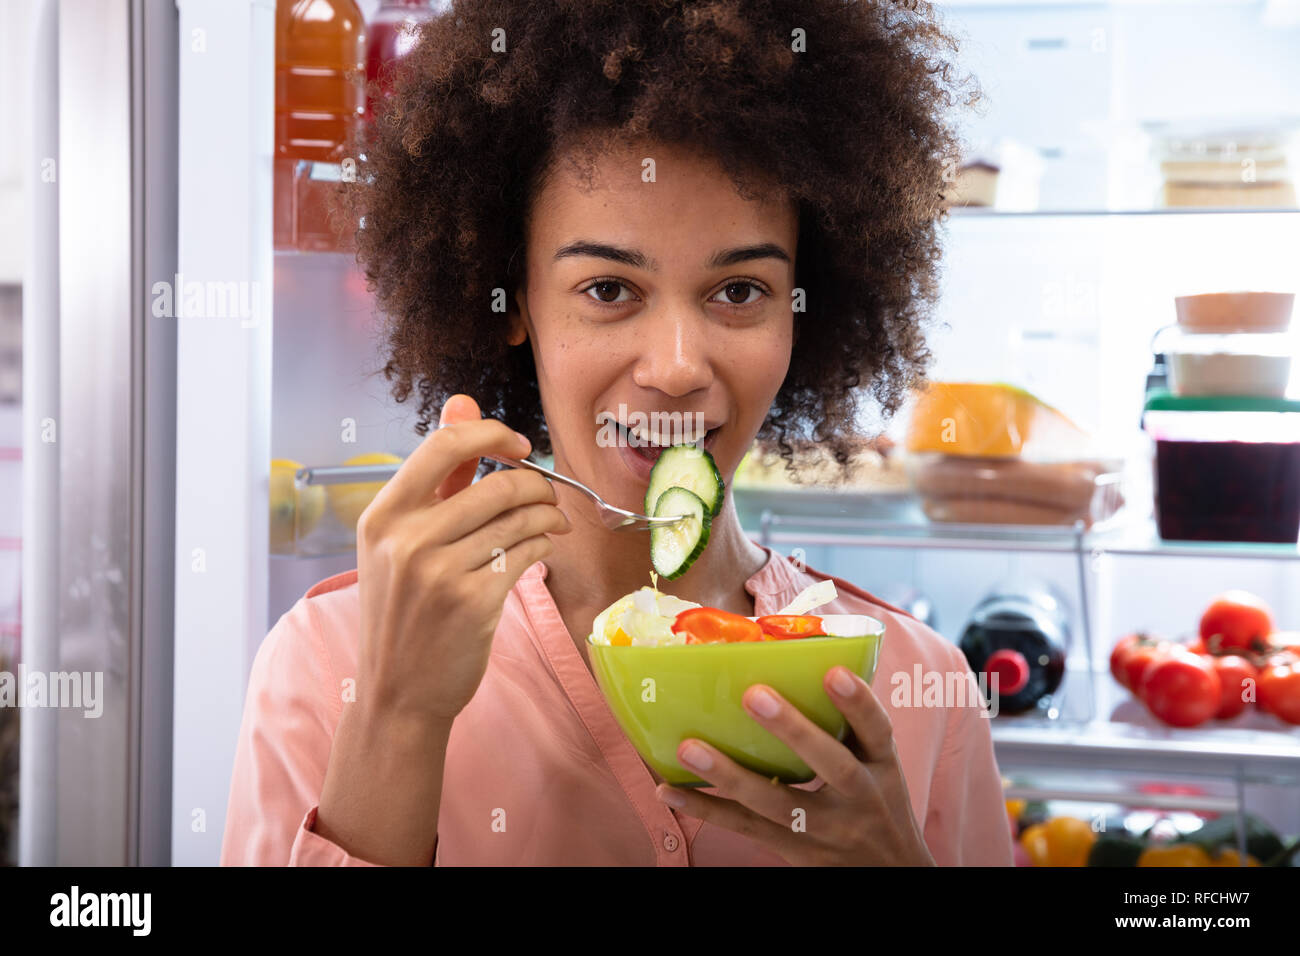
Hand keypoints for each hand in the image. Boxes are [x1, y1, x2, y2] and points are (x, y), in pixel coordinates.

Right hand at [354, 393, 571, 723]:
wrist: (398, 692)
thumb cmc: (405, 612)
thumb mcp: (400, 542)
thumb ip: (437, 476)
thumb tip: (463, 401)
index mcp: (381, 517)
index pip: (442, 446)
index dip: (491, 433)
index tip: (519, 445)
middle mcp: (405, 540)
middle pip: (496, 484)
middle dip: (536, 486)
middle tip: (547, 496)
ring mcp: (438, 572)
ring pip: (519, 520)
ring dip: (547, 516)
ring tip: (551, 522)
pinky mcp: (473, 602)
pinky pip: (527, 554)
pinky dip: (544, 546)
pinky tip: (544, 549)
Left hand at [653, 666, 935, 865]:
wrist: (891, 873)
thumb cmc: (877, 802)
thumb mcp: (879, 766)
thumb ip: (849, 726)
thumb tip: (801, 662)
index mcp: (881, 766)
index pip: (878, 731)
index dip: (859, 703)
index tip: (834, 672)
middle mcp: (859, 797)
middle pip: (832, 765)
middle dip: (794, 731)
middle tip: (754, 695)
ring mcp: (826, 829)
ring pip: (776, 803)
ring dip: (730, 775)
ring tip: (690, 748)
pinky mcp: (793, 849)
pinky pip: (745, 827)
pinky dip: (705, 808)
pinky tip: (670, 790)